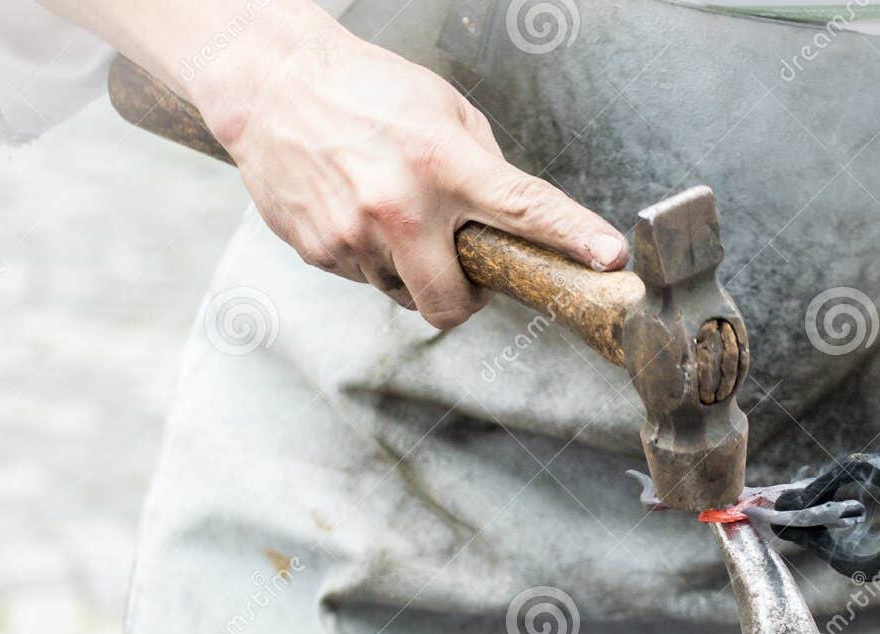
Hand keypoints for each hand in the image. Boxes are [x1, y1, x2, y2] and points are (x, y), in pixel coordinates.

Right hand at [189, 11, 626, 326]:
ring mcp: (355, 236)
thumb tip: (515, 219)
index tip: (608, 260)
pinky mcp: (320, 252)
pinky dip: (370, 259)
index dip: (571, 238)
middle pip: (452, 303)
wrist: (271, 85)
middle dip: (464, 300)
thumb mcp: (443, 111)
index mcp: (444, 162)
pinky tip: (356, 212)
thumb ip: (484, 167)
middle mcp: (400, 206)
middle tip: (462, 270)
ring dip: (411, 272)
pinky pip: (364, 280)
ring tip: (392, 217)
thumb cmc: (364, 91)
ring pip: (405, 295)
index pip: (524, 208)